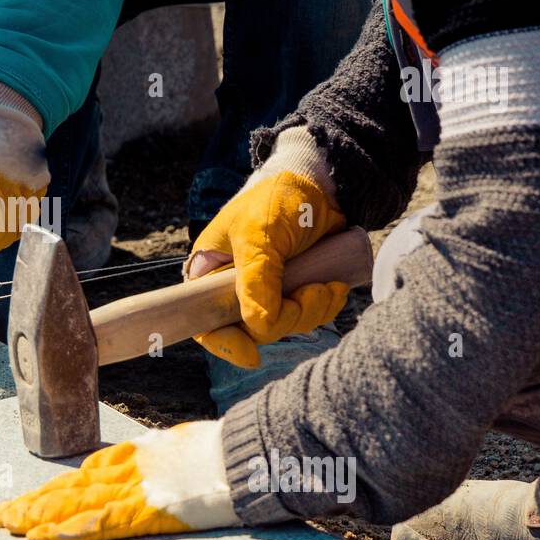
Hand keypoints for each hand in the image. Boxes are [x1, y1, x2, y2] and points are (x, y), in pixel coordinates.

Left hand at [0, 419, 238, 539]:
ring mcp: (132, 489)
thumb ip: (158, 458)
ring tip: (8, 524)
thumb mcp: (183, 446)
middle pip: (69, 486)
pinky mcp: (143, 510)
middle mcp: (126, 468)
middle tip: (4, 513)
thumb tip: (148, 467)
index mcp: (136, 452)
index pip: (84, 473)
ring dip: (36, 515)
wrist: (248, 452)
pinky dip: (62, 530)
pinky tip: (39, 537)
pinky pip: (94, 524)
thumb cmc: (226, 451)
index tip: (32, 497)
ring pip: (71, 503)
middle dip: (34, 500)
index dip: (55, 487)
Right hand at [187, 131, 347, 367]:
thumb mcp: (260, 236)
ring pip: (281, 327)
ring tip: (329, 286)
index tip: (251, 354)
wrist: (321, 185)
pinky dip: (322, 308)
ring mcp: (263, 292)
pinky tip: (334, 288)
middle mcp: (231, 287)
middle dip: (286, 318)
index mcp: (208, 272)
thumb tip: (258, 327)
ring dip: (310, 312)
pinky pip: (303, 318)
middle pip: (249, 330)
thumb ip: (256, 282)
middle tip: (311, 294)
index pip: (204, 320)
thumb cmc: (279, 200)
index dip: (224, 342)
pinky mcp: (291, 293)